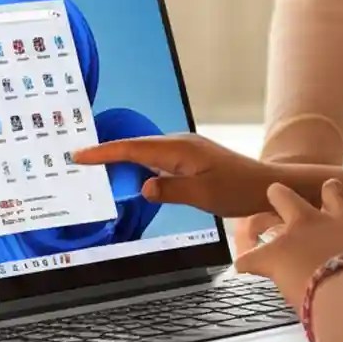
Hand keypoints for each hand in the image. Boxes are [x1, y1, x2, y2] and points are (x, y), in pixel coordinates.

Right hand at [73, 134, 274, 218]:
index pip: (134, 149)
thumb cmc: (238, 190)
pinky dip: (138, 164)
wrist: (265, 185)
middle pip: (135, 147)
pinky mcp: (189, 159)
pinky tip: (129, 174)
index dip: (105, 152)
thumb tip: (143, 187)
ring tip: (93, 165)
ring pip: (145, 152)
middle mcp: (180, 144)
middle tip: (76, 159)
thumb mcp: (204, 196)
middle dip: (106, 152)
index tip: (79, 154)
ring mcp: (184, 150)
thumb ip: (171, 191)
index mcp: (180, 150)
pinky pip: (156, 159)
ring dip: (121, 157)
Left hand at [238, 204, 342, 317]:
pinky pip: (247, 257)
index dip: (330, 194)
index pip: (337, 198)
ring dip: (255, 224)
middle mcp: (316, 221)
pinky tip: (244, 270)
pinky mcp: (270, 255)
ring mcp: (290, 234)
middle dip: (280, 198)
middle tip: (275, 197)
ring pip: (262, 218)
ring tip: (249, 228)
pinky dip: (245, 264)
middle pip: (288, 197)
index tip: (328, 188)